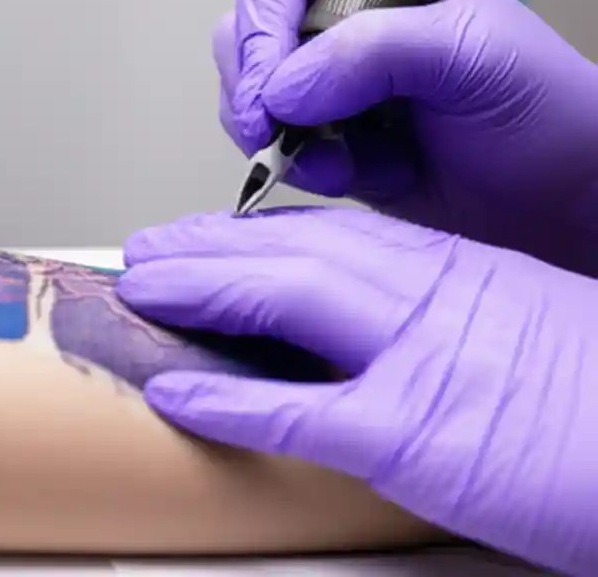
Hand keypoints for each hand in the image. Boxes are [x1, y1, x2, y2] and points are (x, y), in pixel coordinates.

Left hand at [118, 208, 597, 574]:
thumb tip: (388, 325)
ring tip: (140, 290)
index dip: (254, 235)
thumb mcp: (528, 325)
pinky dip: (225, 401)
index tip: (205, 236)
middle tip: (145, 252)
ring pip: (282, 299)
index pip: (334, 237)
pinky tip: (174, 394)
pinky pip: (295, 410)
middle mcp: (433, 299)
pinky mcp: (414, 435)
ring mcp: (420, 361)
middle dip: (205, 249)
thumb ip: (456, 314)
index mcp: (460, 272)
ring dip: (198, 291)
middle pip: (291, 253)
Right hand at [219, 0, 597, 275]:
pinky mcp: (327, 145)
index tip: (271, 90)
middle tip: (272, 131)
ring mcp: (329, 88)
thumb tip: (281, 89)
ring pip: (248, 100)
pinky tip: (354, 177)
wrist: (562, 197)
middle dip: (253, 92)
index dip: (260, 30)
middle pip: (244, 39)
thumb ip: (372, 53)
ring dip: (279, 137)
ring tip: (338, 162)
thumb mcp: (465, 53)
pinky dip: (300, 170)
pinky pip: (274, 151)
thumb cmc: (540, 108)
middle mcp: (341, 24)